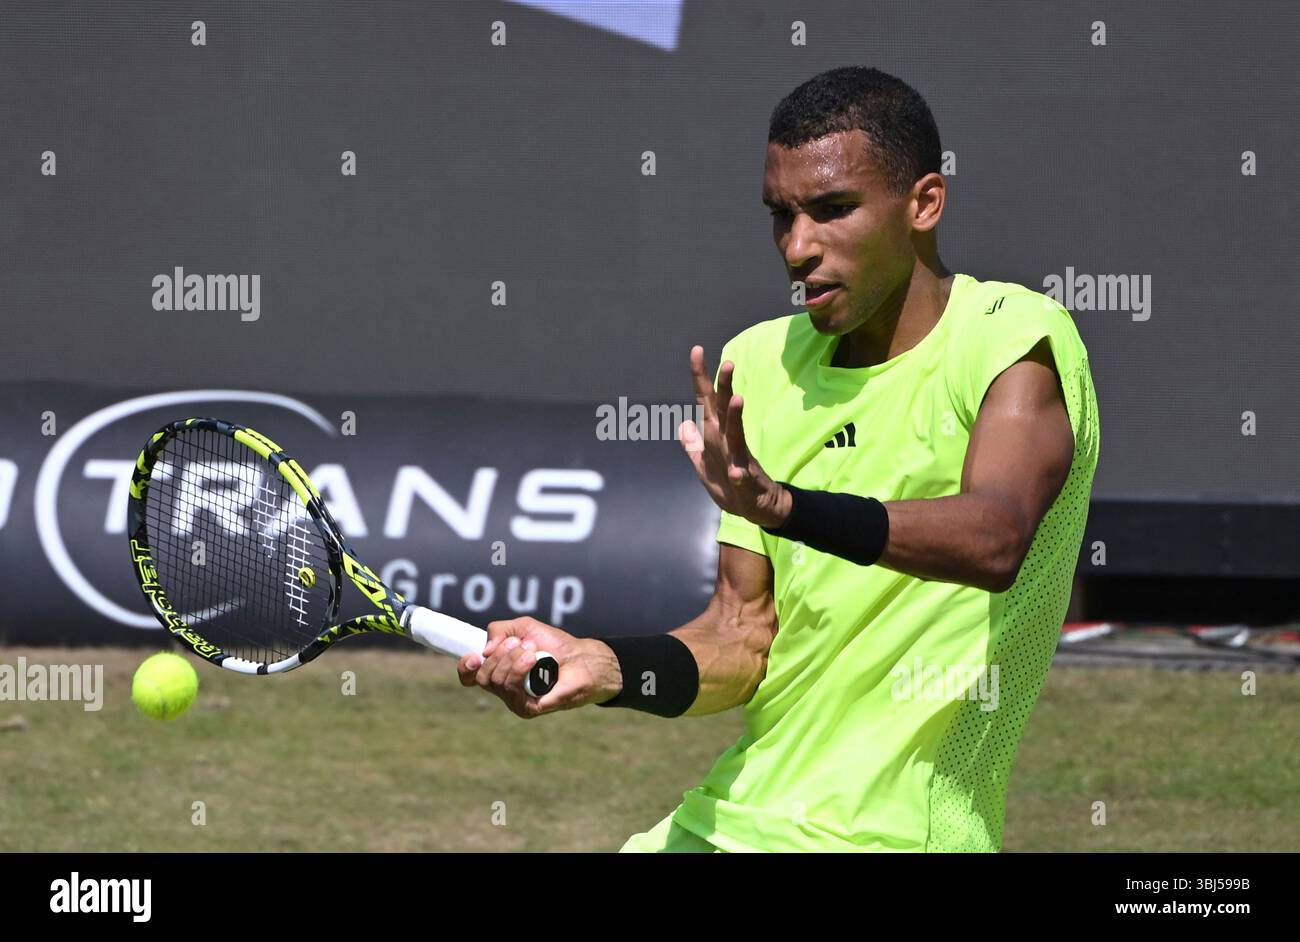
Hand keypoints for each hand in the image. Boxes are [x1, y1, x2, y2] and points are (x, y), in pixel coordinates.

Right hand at [457, 616, 621, 718]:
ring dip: (513, 658)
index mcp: (498, 670)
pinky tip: (535, 660)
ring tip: (533, 651)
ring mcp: (514, 700)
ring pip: (495, 681)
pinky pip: (511, 691)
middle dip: (500, 654)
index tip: (476, 655)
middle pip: (482, 676)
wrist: (582, 658)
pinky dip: (521, 669)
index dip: (466, 666)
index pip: (470, 676)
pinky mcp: (527, 709)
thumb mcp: (523, 627)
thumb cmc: (555, 645)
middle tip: (522, 644)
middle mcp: (503, 688)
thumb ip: (498, 630)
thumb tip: (484, 650)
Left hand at [681, 345, 791, 528]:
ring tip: (738, 399)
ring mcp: (737, 459)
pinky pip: (740, 476)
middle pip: (724, 409)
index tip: (697, 350)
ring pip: (736, 435)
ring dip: (735, 417)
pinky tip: (735, 473)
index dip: (700, 377)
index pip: (705, 401)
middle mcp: (726, 441)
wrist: (755, 507)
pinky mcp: (744, 481)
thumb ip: (693, 444)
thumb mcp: (703, 465)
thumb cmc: (728, 483)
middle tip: (729, 363)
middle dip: (725, 387)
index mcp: (714, 434)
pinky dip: (737, 474)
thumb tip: (683, 424)